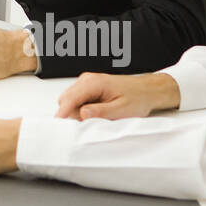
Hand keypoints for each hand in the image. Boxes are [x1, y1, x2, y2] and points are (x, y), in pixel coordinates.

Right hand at [55, 72, 180, 119]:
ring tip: (97, 117)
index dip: (63, 113)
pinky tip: (96, 113)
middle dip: (72, 114)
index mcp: (93, 83)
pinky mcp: (88, 87)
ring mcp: (86, 82)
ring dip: (76, 111)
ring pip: (70, 99)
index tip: (58, 124)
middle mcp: (87, 80)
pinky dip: (81, 108)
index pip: (70, 98)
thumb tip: (82, 113)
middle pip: (66, 99)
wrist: (147, 90)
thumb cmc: (137, 98)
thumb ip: (100, 111)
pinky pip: (77, 99)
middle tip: (87, 125)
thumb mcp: (121, 109)